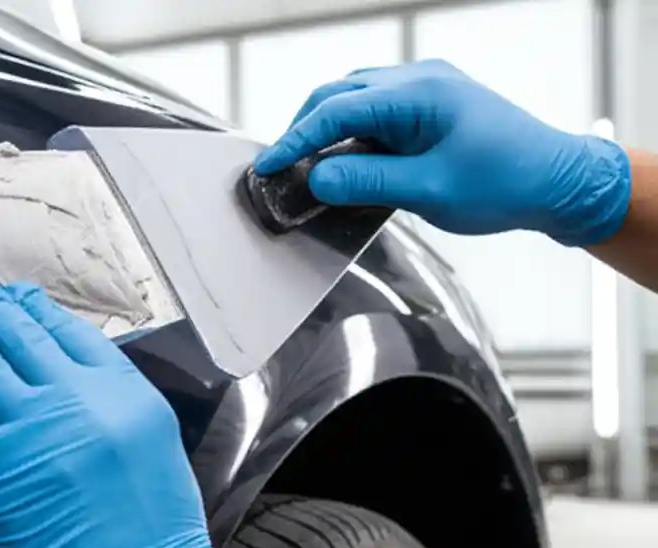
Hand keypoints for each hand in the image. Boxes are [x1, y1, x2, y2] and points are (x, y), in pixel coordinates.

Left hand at [0, 260, 252, 547]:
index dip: (32, 307)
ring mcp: (36, 430)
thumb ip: (117, 408)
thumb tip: (79, 380)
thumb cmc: (157, 541)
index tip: (11, 291)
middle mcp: (81, 399)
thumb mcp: (154, 450)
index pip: (70, 332)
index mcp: (125, 392)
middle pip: (18, 334)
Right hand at [255, 59, 630, 245]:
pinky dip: (352, 135)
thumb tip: (315, 178)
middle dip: (304, 132)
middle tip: (281, 170)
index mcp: (418, 93)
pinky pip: (376, 111)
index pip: (335, 110)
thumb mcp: (430, 190)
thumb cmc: (506, 183)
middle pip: (337, 96)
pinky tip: (345, 163)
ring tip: (309, 170)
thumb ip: (367, 182)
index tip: (267, 167)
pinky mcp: (430, 105)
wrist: (559, 182)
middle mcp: (418, 80)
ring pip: (354, 101)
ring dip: (327, 132)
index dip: (295, 140)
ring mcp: (425, 88)